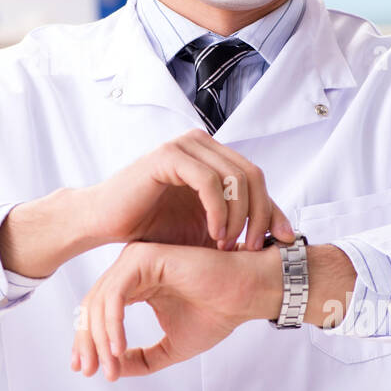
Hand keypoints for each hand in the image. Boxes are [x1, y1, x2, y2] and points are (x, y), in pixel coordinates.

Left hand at [70, 241, 279, 380]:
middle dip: (87, 341)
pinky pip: (116, 294)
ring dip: (100, 338)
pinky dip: (113, 323)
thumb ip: (141, 359)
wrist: (245, 295)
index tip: (86, 370)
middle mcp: (130, 269)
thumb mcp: (170, 346)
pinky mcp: (144, 258)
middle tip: (88, 371)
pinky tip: (118, 347)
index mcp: (134, 284)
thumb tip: (113, 370)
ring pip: (100, 301)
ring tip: (110, 365)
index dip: (88, 341)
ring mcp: (135, 260)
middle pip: (92, 306)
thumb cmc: (215, 313)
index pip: (98, 312)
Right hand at [78, 129, 294, 251]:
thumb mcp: (206, 228)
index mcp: (212, 156)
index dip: (273, 209)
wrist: (104, 222)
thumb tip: (285, 234)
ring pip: (235, 177)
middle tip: (251, 247)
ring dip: (239, 216)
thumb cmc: (152, 226)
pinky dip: (219, 210)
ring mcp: (185, 146)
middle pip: (253, 175)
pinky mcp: (168, 156)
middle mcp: (201, 143)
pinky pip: (209, 181)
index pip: (256, 177)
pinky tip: (214, 233)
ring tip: (228, 244)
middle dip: (259, 215)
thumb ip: (238, 223)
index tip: (282, 241)